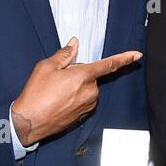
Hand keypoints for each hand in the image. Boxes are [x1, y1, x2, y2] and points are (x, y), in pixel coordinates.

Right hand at [11, 39, 141, 143]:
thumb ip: (64, 54)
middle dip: (78, 74)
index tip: (137, 55)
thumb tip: (74, 43)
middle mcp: (90, 92)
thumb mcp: (46, 67)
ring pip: (87, 89)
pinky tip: (58, 101)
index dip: (124, 58)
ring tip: (55, 92)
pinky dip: (74, 98)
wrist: (29, 122)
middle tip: (58, 79)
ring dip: (76, 87)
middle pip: (90, 76)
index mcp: (83, 77)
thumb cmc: (35, 94)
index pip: (108, 64)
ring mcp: (88, 105)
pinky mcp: (83, 115)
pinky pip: (84, 101)